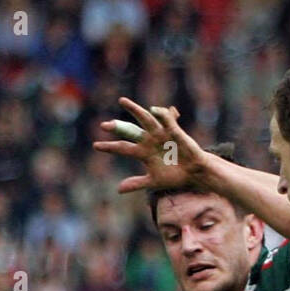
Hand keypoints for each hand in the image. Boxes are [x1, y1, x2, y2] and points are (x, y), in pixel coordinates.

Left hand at [93, 100, 208, 194]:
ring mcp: (160, 134)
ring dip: (134, 110)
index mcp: (143, 152)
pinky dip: (162, 114)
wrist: (194, 173)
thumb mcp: (154, 181)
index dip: (110, 147)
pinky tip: (154, 109)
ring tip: (122, 101)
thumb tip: (118, 189)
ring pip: (145, 119)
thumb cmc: (175, 176)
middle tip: (103, 126)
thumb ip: (137, 183)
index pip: (123, 147)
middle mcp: (149, 140)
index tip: (95, 146)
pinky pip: (167, 120)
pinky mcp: (174, 130)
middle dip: (118, 127)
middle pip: (130, 130)